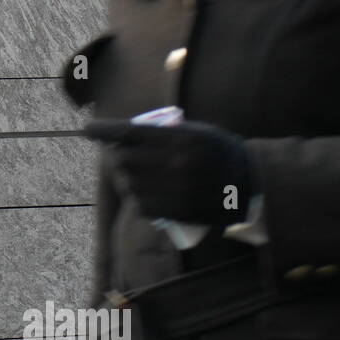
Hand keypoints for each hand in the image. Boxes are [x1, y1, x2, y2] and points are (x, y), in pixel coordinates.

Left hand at [84, 118, 256, 225]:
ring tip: (136, 175)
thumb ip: (164, 133)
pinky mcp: (177, 211)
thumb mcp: (197, 131)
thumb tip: (122, 136)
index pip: (130, 132)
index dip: (105, 130)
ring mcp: (175, 189)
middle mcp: (175, 163)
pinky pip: (142, 205)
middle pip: (123, 160)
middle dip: (117, 156)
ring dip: (126, 179)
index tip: (88, 128)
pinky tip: (145, 193)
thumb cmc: (219, 151)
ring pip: (129, 184)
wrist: (250, 184)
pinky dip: (138, 198)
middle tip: (121, 155)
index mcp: (180, 139)